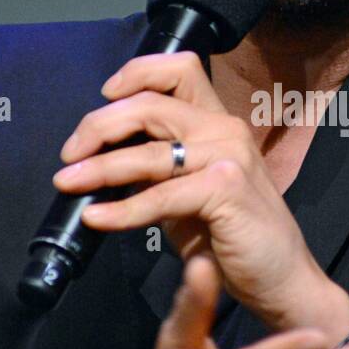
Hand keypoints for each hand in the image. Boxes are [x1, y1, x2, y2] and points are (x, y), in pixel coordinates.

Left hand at [52, 50, 348, 336]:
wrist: (281, 279)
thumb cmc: (233, 238)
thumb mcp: (188, 194)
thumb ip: (156, 169)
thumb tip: (102, 159)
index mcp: (218, 123)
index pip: (180, 68)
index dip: (136, 73)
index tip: (103, 96)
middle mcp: (225, 130)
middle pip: (150, 104)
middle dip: (98, 125)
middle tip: (70, 153)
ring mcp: (229, 156)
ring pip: (148, 151)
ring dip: (99, 167)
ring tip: (67, 182)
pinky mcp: (226, 189)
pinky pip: (159, 196)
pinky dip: (121, 209)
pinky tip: (97, 217)